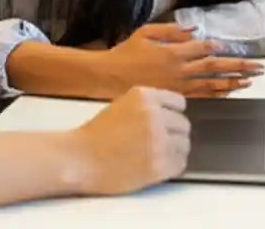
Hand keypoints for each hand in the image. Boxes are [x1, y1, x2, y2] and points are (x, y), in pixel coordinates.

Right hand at [69, 87, 190, 194]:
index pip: (179, 103)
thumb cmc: (97, 134)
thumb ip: (148, 106)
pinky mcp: (159, 164)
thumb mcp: (123, 105)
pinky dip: (172, 167)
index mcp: (145, 96)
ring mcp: (159, 140)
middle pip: (184, 125)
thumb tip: (173, 115)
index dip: (173, 115)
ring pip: (185, 145)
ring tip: (157, 156)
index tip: (167, 124)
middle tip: (158, 144)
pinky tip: (157, 167)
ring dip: (174, 151)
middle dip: (173, 134)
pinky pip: (180, 163)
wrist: (80, 159)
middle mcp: (154, 115)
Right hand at [101, 23, 263, 97]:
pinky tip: (228, 93)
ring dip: (233, 82)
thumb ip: (170, 29)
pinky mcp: (173, 98)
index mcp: (172, 51)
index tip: (229, 47)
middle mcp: (178, 69)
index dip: (217, 47)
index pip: (202, 48)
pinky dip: (216, 95)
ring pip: (211, 84)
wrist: (107, 77)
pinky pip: (200, 97)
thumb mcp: (145, 32)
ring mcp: (177, 86)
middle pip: (214, 67)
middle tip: (258, 66)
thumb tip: (193, 28)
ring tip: (250, 80)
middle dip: (239, 66)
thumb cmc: (125, 53)